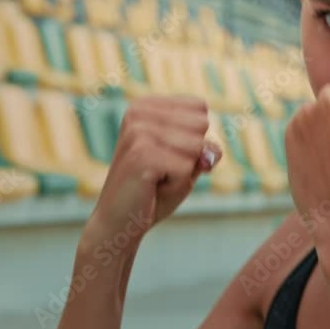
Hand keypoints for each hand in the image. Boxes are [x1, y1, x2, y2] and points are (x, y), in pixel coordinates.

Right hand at [83, 96, 221, 249]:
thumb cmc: (155, 190)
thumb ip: (207, 148)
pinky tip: (152, 188)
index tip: (166, 154)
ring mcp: (138, 132)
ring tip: (156, 179)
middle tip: (161, 170)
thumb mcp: (188, 163)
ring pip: (196, 147)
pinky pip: (187, 168)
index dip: (195, 138)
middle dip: (191, 156)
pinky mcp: (141, 155)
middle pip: (201, 125)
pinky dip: (177, 185)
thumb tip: (211, 151)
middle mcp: (138, 113)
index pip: (200, 108)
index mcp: (145, 106)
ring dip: (184, 171)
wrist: (118, 222)